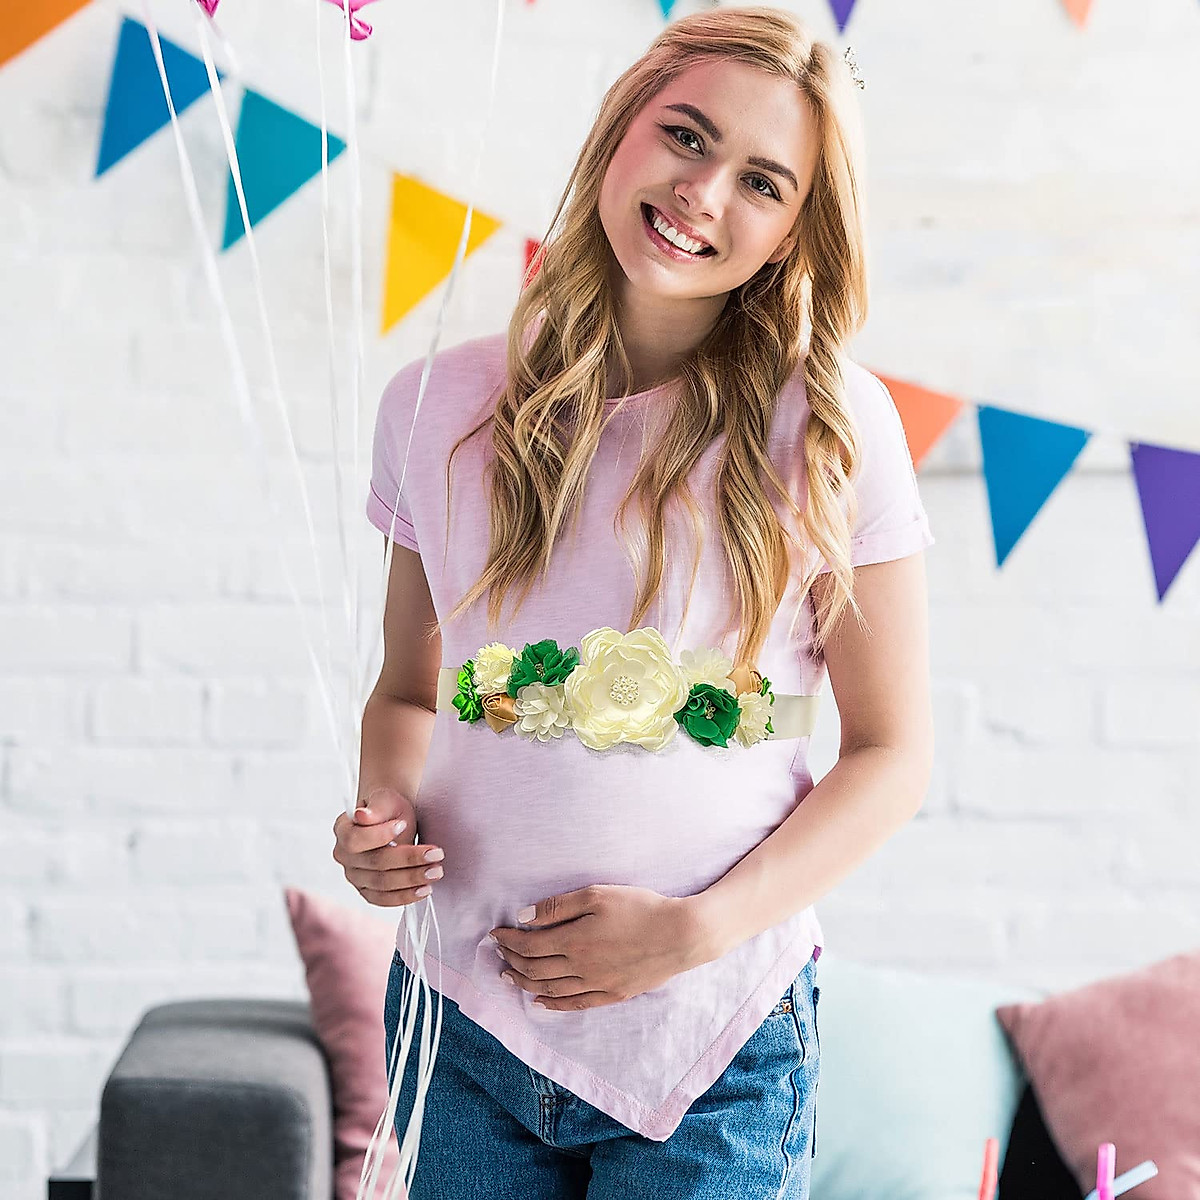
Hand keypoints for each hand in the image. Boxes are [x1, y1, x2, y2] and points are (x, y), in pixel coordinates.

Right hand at [332, 786, 444, 907]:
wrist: (395, 819)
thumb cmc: (389, 809)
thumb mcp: (386, 800)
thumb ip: (376, 809)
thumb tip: (362, 815)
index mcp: (343, 830)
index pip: (355, 839)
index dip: (379, 835)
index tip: (403, 825)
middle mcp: (344, 856)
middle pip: (375, 863)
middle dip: (408, 859)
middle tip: (436, 854)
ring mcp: (354, 876)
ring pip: (382, 884)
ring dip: (412, 879)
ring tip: (435, 871)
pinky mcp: (367, 891)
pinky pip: (384, 899)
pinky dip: (405, 896)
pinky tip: (424, 889)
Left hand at [489, 884, 700, 1010]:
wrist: (680, 934)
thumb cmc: (640, 907)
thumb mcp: (597, 895)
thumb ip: (557, 907)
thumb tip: (523, 916)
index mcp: (573, 942)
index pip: (528, 945)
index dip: (508, 940)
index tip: (495, 933)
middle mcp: (580, 968)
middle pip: (535, 969)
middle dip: (512, 960)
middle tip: (498, 953)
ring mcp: (596, 985)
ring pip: (550, 990)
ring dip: (524, 983)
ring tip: (508, 976)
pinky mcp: (612, 994)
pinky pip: (575, 1004)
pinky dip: (553, 1004)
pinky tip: (540, 1001)